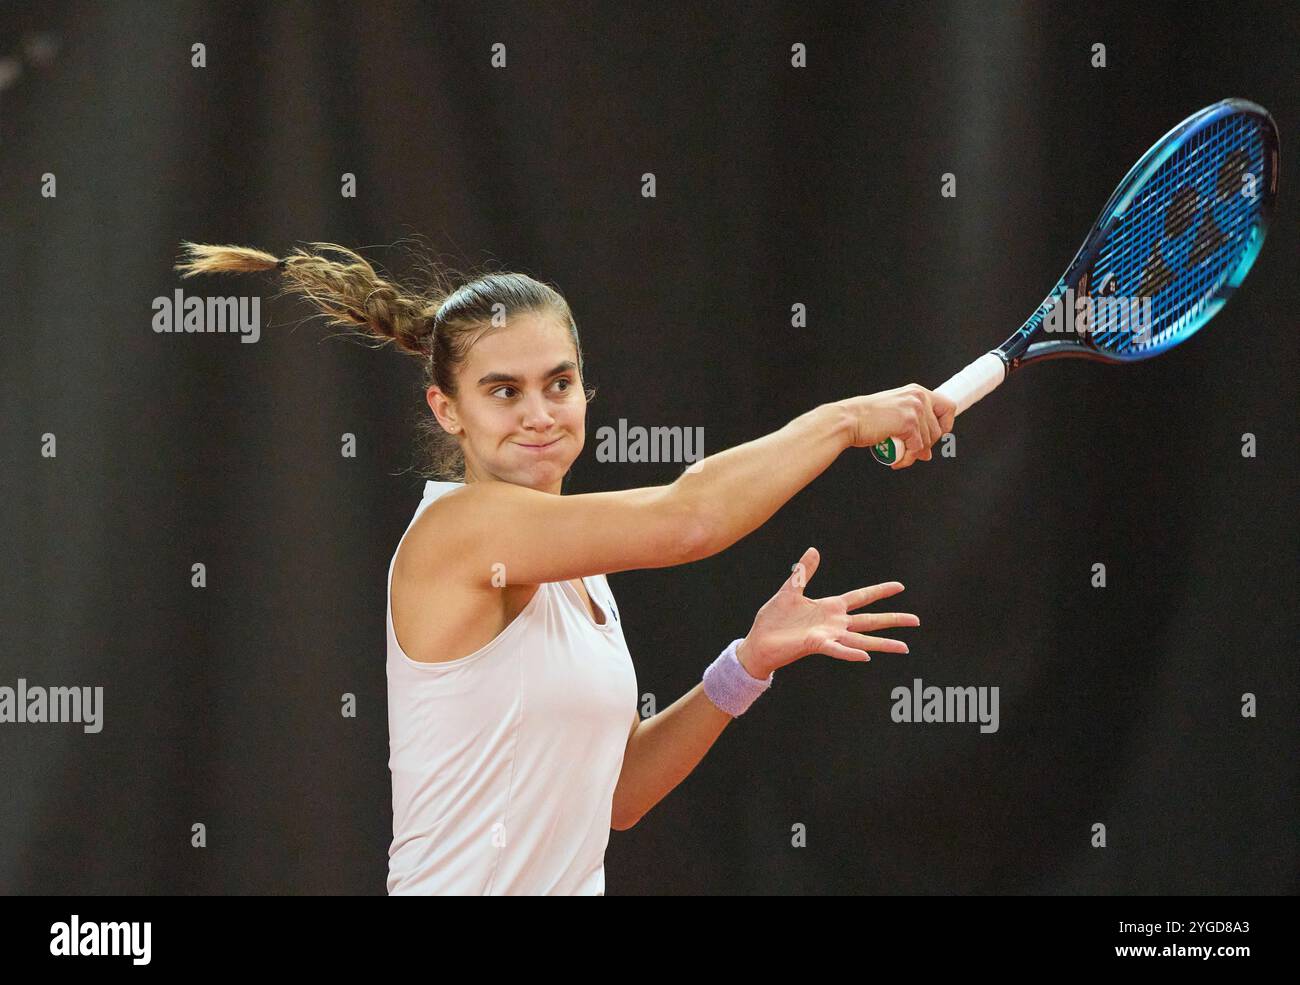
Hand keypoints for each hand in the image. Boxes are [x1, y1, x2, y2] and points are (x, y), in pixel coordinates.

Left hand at [736, 547, 918, 677]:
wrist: (758, 641)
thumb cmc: (773, 619)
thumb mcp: (790, 590)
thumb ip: (804, 572)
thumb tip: (814, 549)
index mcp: (829, 607)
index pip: (861, 597)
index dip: (880, 591)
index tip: (900, 587)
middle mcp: (834, 623)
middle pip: (869, 620)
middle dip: (893, 619)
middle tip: (916, 620)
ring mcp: (827, 635)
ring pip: (861, 640)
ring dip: (882, 643)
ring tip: (904, 647)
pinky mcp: (815, 645)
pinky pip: (836, 649)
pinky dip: (850, 652)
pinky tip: (866, 656)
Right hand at [836, 384, 956, 468]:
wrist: (849, 420)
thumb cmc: (866, 418)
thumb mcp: (894, 414)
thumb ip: (912, 426)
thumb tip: (926, 452)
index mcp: (916, 392)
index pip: (948, 407)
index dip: (946, 424)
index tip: (937, 435)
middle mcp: (919, 397)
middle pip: (939, 430)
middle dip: (926, 446)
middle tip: (912, 452)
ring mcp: (915, 409)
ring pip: (928, 442)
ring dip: (915, 455)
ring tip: (900, 457)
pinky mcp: (909, 423)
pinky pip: (918, 448)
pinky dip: (908, 459)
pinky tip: (896, 460)